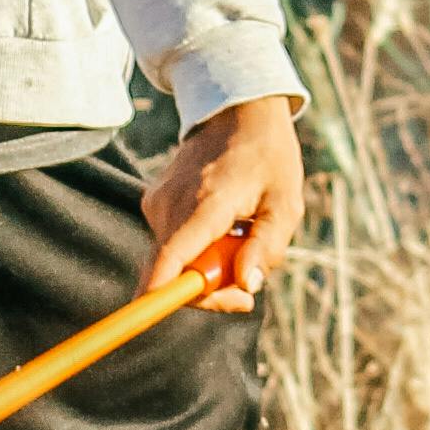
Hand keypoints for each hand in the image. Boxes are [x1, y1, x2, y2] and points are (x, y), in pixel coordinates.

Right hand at [138, 93, 302, 304]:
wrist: (238, 111)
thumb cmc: (268, 158)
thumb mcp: (285, 203)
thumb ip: (266, 247)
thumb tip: (246, 286)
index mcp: (206, 203)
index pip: (170, 256)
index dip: (156, 292)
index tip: (144, 317)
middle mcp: (171, 203)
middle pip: (172, 273)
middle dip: (209, 292)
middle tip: (247, 291)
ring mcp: (158, 202)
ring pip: (173, 262)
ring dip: (207, 269)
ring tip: (241, 239)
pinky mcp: (154, 204)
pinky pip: (173, 246)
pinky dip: (197, 251)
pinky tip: (223, 228)